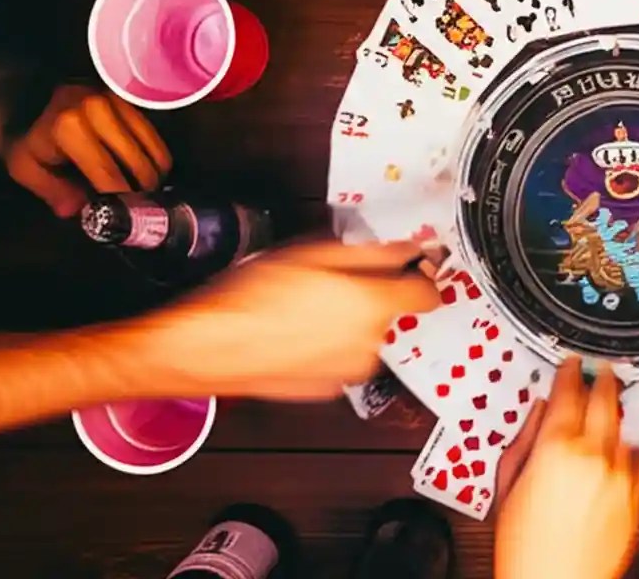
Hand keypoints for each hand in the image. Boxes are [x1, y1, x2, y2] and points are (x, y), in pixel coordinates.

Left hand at [4, 85, 170, 217]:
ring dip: (153, 175)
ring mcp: (117, 101)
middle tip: (138, 205)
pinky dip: (156, 158)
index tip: (127, 215)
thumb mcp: (26, 168)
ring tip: (144, 188)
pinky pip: (156, 137)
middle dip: (142, 191)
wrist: (28, 100)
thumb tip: (83, 211)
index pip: (108, 174)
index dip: (121, 199)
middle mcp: (97, 109)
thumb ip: (52, 192)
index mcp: (69, 127)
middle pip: (138, 164)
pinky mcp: (129, 99)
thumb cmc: (30, 138)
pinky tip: (144, 169)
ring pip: (153, 151)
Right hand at [152, 238, 437, 399]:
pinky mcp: (327, 388)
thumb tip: (407, 250)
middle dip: (369, 295)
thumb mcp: (314, 254)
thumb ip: (372, 253)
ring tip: (301, 306)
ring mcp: (349, 370)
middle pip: (388, 312)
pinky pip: (338, 357)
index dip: (422, 276)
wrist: (210, 348)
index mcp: (373, 306)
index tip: (413, 266)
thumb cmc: (252, 298)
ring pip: (362, 335)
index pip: (428, 294)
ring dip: (344, 321)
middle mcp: (369, 343)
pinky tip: (292, 331)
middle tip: (329, 281)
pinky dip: (325, 345)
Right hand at [495, 358, 638, 578]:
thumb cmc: (524, 545)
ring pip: (622, 427)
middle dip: (600, 378)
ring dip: (616, 410)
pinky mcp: (636, 495)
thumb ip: (524, 439)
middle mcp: (593, 454)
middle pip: (602, 400)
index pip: (567, 392)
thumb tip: (540, 410)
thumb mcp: (506, 484)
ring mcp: (619, 474)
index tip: (570, 362)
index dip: (569, 370)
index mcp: (555, 447)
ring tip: (613, 397)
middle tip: (598, 367)